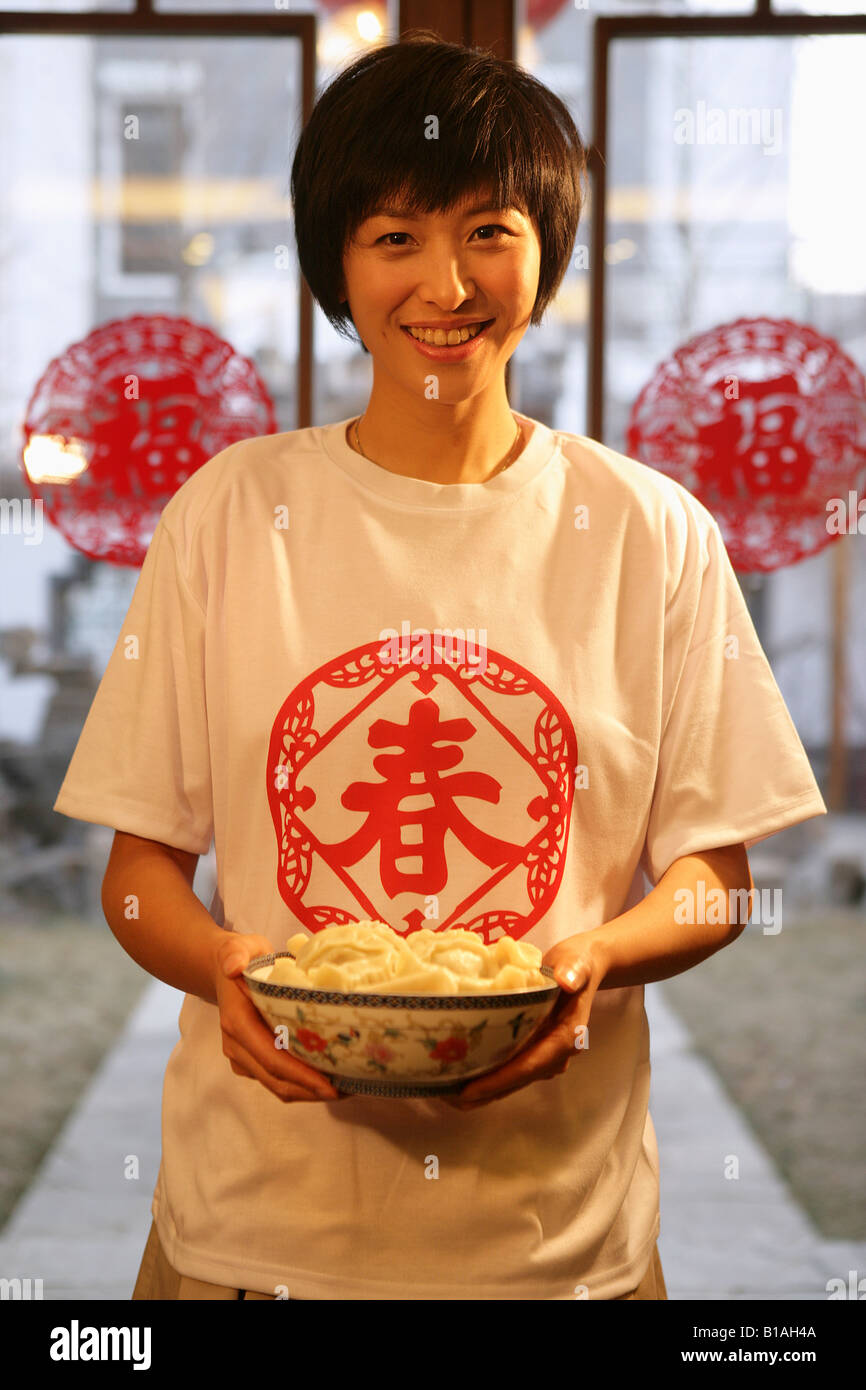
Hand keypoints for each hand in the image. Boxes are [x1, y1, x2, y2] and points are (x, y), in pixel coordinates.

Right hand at [213, 930, 348, 1103]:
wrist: (224, 968)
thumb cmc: (241, 958)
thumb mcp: (239, 948)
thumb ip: (236, 954)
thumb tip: (233, 967)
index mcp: (236, 1023)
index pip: (270, 1058)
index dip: (300, 1075)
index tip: (330, 1085)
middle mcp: (236, 1046)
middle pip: (275, 1079)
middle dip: (311, 1090)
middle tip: (349, 1089)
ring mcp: (242, 1056)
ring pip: (276, 1084)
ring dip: (309, 1092)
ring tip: (346, 1086)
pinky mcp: (251, 1060)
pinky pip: (276, 1079)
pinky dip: (301, 1083)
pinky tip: (329, 1076)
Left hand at [440, 934, 607, 1110]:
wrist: (584, 966)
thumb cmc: (577, 963)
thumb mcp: (576, 962)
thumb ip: (573, 970)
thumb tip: (566, 980)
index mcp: (567, 1037)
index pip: (530, 1065)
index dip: (500, 1080)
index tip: (469, 1090)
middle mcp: (557, 1053)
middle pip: (517, 1080)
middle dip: (484, 1092)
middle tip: (445, 1096)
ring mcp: (546, 1055)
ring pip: (512, 1080)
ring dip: (482, 1089)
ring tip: (445, 1092)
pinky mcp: (536, 1050)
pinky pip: (511, 1069)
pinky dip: (488, 1076)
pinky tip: (460, 1077)